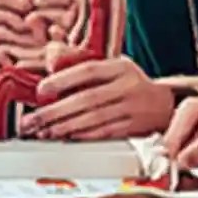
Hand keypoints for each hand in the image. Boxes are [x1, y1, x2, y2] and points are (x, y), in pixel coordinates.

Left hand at [20, 57, 173, 139]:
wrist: (164, 104)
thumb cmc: (130, 84)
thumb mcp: (113, 68)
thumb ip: (84, 65)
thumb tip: (51, 60)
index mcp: (120, 67)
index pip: (88, 70)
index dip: (62, 79)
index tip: (40, 89)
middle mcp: (128, 86)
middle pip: (87, 99)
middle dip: (56, 111)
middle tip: (33, 120)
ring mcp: (133, 108)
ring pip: (94, 119)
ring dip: (65, 127)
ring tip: (44, 131)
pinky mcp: (134, 128)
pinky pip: (105, 133)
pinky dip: (84, 136)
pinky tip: (67, 137)